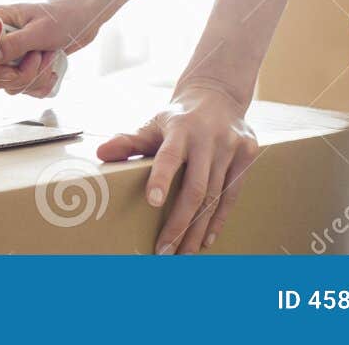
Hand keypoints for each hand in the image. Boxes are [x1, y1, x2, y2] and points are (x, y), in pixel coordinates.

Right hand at [0, 0, 107, 96]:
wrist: (84, 20)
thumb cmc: (64, 17)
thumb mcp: (39, 30)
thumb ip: (13, 44)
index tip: (12, 67)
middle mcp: (0, 41)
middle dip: (22, 74)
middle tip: (38, 58)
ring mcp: (11, 56)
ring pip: (11, 85)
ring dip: (36, 78)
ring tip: (49, 57)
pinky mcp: (22, 68)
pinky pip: (25, 89)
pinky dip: (41, 85)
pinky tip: (51, 69)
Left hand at [95, 83, 258, 253]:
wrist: (218, 94)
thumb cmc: (179, 117)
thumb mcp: (154, 123)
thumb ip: (130, 141)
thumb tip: (101, 153)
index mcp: (180, 128)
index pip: (169, 155)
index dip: (161, 178)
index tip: (152, 202)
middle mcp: (208, 137)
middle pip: (195, 187)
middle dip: (180, 223)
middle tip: (164, 251)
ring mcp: (231, 146)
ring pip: (215, 196)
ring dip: (198, 229)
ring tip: (183, 254)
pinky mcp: (248, 154)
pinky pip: (233, 194)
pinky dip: (218, 220)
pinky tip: (205, 239)